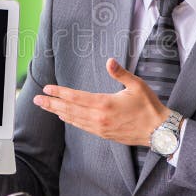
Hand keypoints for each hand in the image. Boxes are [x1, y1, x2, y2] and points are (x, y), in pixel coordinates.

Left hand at [32, 58, 167, 145]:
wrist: (159, 131)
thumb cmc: (149, 106)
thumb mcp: (136, 85)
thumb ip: (120, 73)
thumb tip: (109, 61)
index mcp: (105, 104)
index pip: (75, 97)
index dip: (59, 92)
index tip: (47, 88)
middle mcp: (99, 117)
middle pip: (69, 109)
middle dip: (51, 103)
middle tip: (36, 99)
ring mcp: (100, 128)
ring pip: (73, 119)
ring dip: (58, 112)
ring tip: (46, 107)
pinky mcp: (104, 134)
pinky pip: (82, 127)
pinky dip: (70, 121)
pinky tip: (64, 116)